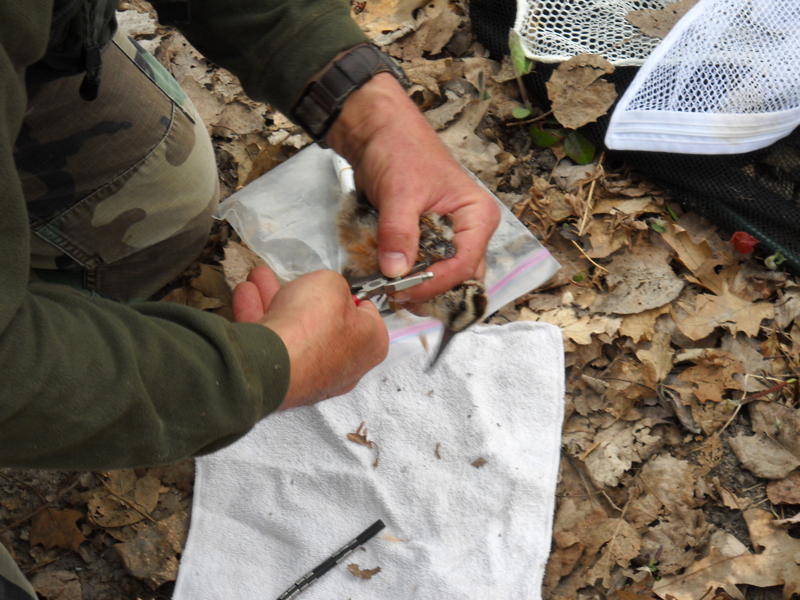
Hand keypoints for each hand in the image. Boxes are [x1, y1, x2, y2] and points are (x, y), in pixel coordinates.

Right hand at [232, 266, 387, 409]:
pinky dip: (258, 317)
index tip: (337, 286)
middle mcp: (346, 364)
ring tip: (259, 277)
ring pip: (293, 330)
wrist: (272, 364)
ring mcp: (312, 374)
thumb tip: (328, 291)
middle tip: (293, 280)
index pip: (366, 315)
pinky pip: (272, 343)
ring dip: (273, 300)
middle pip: (324, 323)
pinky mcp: (282, 380)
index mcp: (370, 344)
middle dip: (303, 296)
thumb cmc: (313, 324)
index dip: (351, 296)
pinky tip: (246, 294)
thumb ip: (333, 283)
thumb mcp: (331, 283)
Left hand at [326, 73, 499, 302]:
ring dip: (420, 288)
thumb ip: (399, 233)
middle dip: (430, 292)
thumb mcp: (399, 193)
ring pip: (444, 277)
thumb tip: (396, 271)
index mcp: (477, 217)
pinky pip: (428, 268)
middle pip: (460, 278)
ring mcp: (452, 238)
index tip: (403, 290)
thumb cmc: (399, 150)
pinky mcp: (432, 240)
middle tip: (397, 297)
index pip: (464, 265)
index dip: (435, 283)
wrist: (377, 132)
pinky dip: (411, 278)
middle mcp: (471, 231)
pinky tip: (391, 280)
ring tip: (391, 292)